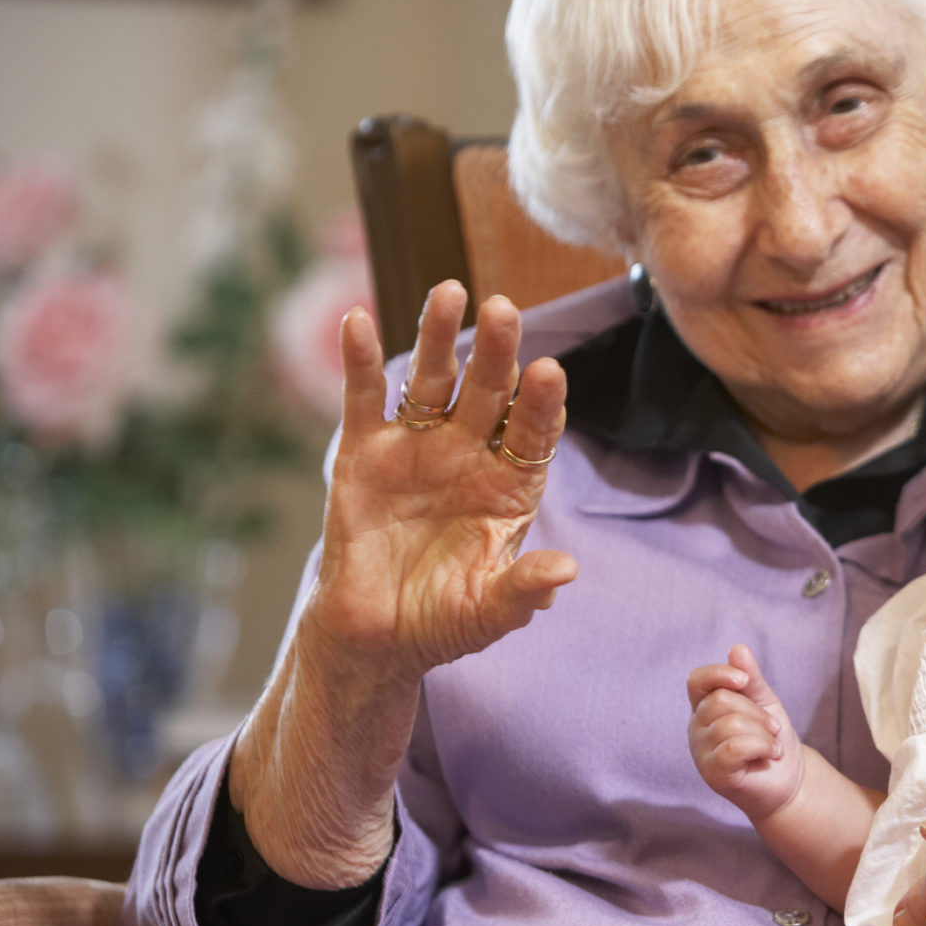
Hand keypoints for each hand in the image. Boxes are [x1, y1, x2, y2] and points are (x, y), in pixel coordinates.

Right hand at [231, 281, 576, 884]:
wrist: (374, 634)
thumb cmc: (441, 622)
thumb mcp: (485, 614)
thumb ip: (522, 591)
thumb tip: (566, 572)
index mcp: (511, 485)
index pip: (533, 434)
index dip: (541, 405)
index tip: (549, 372)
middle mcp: (471, 454)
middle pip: (489, 392)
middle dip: (497, 353)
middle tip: (506, 309)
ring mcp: (419, 446)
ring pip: (434, 381)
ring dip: (441, 336)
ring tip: (451, 291)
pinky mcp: (366, 451)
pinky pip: (367, 398)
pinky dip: (363, 361)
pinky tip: (359, 321)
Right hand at [687, 644, 804, 819]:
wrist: (789, 778)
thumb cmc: (772, 738)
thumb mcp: (764, 701)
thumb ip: (750, 677)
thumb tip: (737, 648)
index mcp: (704, 707)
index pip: (696, 680)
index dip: (719, 674)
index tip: (745, 680)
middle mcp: (697, 728)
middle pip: (720, 700)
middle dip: (756, 711)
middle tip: (773, 728)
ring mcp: (701, 753)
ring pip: (730, 724)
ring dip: (763, 733)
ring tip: (772, 745)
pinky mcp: (714, 774)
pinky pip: (733, 747)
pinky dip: (761, 746)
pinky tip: (771, 754)